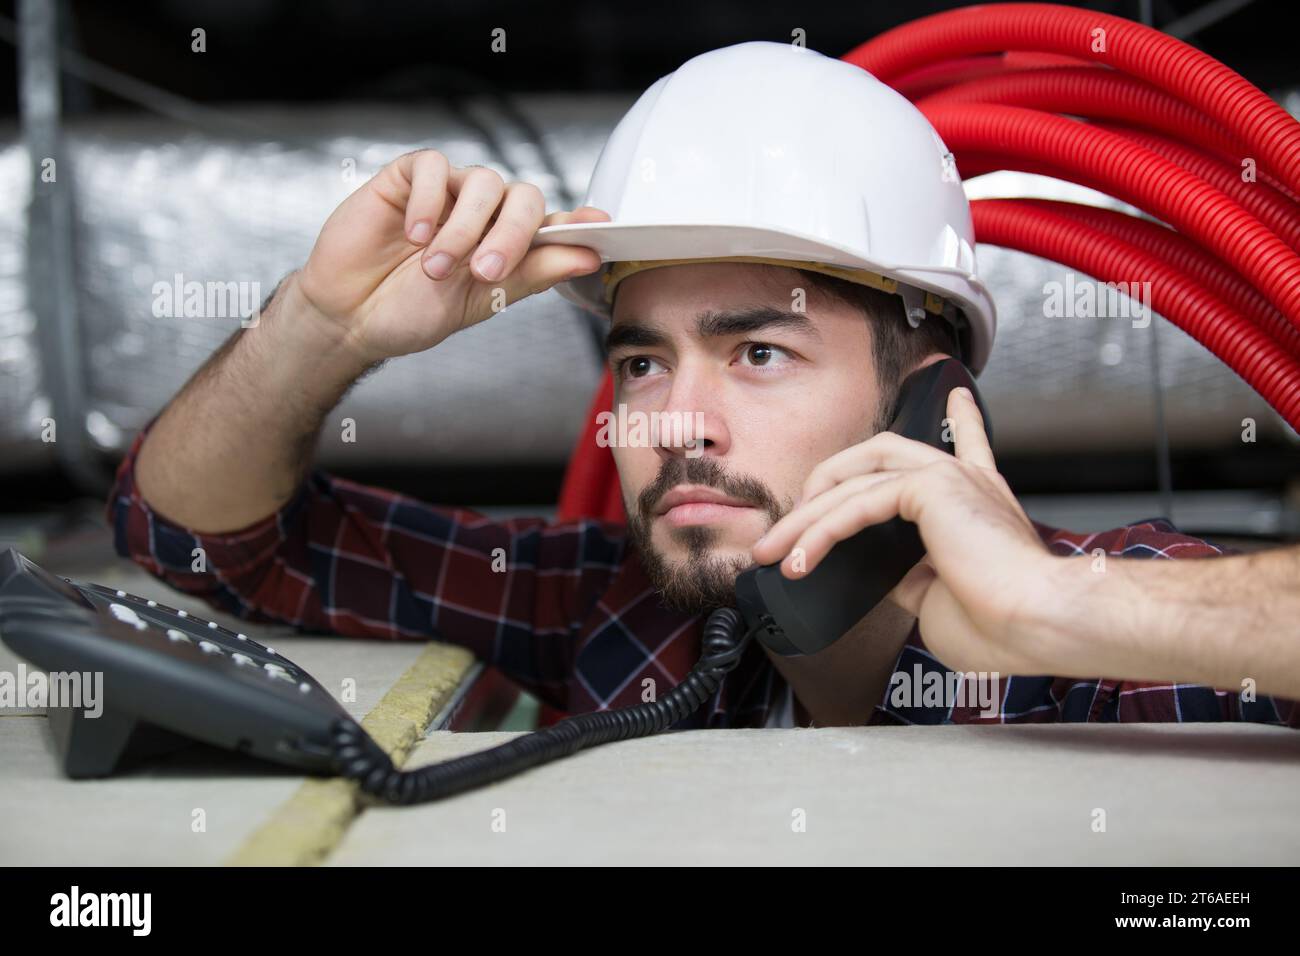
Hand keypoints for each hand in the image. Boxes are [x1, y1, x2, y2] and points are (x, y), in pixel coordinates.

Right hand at [294, 149, 608, 362]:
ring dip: (463, 229)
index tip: (601, 230)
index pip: (552, 223)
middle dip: (512, 235)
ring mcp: (448, 192)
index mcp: (508, 244)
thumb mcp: (481, 301)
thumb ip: (533, 273)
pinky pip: (436, 168)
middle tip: (486, 271)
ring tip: (435, 267)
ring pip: (483, 182)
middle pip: (523, 197)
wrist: (351, 316)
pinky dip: (430, 203)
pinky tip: (415, 235)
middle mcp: (484, 213)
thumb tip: (587, 255)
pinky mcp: (410, 177)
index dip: (579, 223)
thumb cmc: (412, 310)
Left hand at [751, 386, 1063, 675]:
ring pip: (854, 481)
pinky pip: (858, 503)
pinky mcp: (932, 487)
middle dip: (820, 491)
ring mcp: (947, 477)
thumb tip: (881, 577)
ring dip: (805, 519)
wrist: (1040, 624)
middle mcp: (964, 479)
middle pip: (874, 460)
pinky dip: (821, 531)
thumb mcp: (938, 599)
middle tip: (785, 531)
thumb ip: (908, 577)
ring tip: (773, 553)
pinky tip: (800, 557)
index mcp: (976, 501)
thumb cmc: (1003, 625)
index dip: (962, 419)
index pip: (967, 445)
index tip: (956, 399)